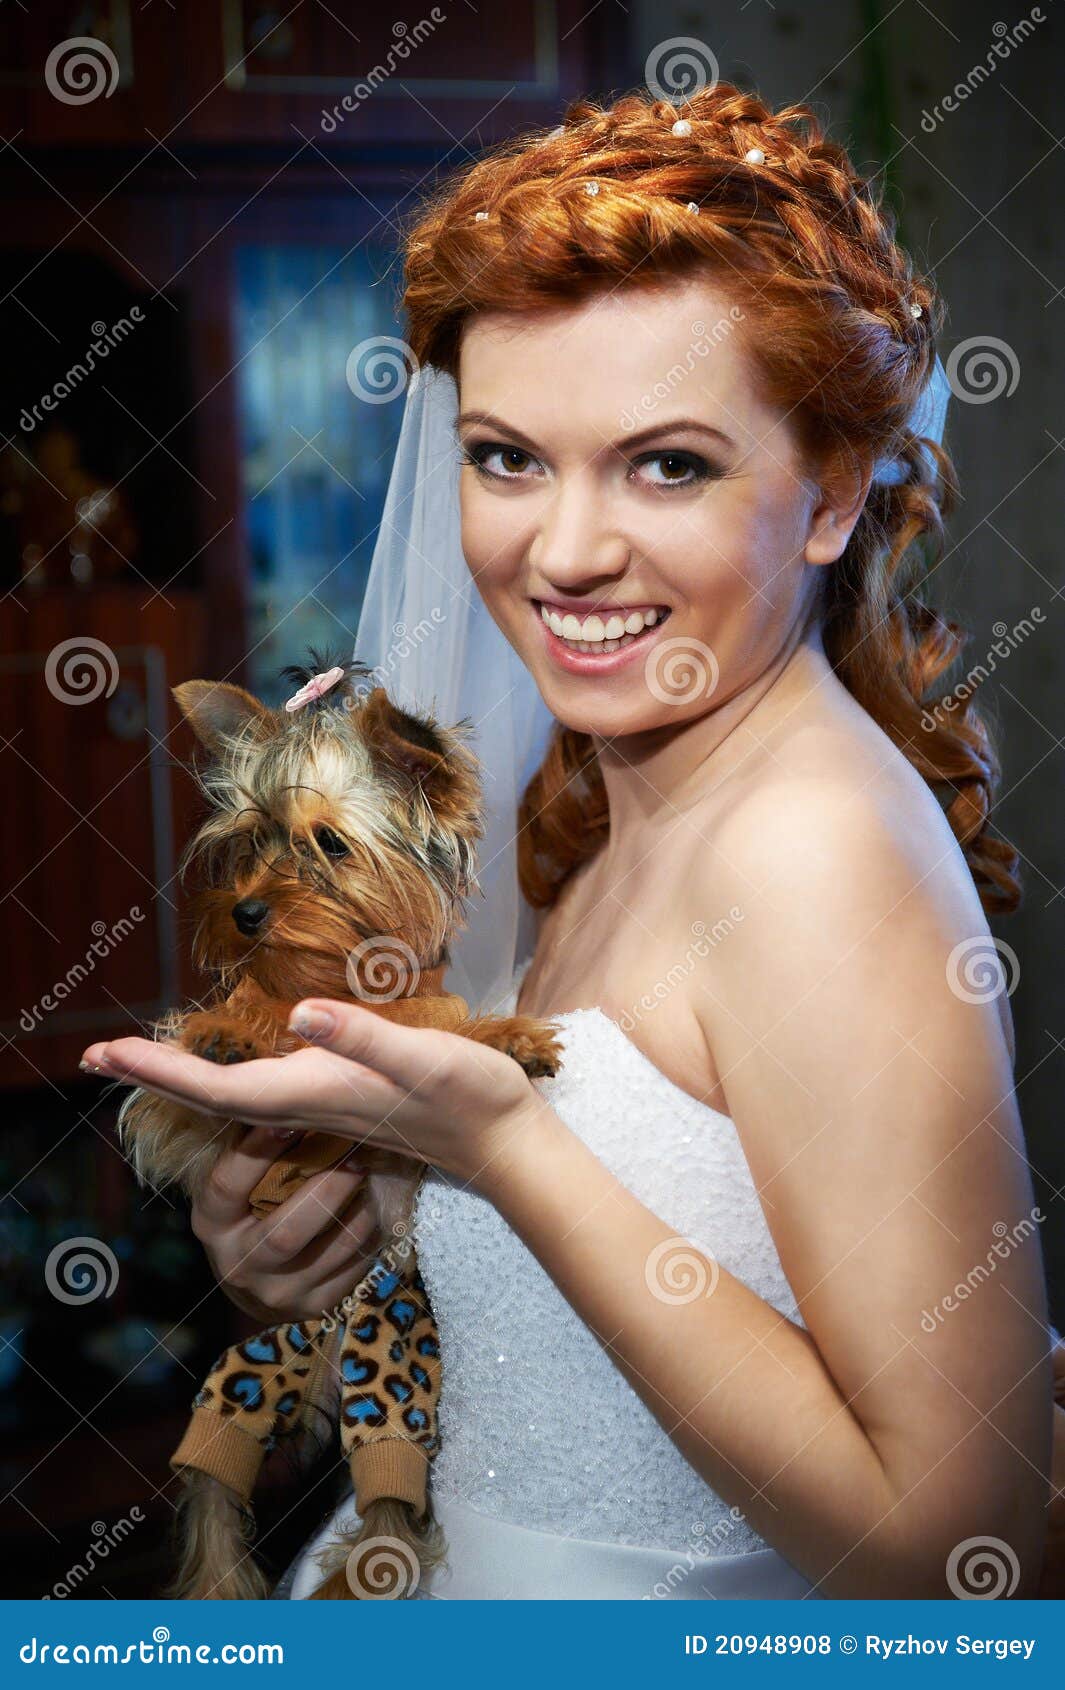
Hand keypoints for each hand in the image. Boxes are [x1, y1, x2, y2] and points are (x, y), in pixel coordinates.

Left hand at [81, 999, 548, 1191]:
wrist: (507, 1145)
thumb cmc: (472, 1100)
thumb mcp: (425, 1059)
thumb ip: (365, 1040)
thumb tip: (300, 1017)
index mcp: (317, 1093)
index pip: (220, 1087)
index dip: (162, 1069)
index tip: (106, 1053)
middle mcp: (311, 1104)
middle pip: (214, 1095)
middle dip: (155, 1074)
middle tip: (95, 1056)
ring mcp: (325, 1107)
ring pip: (236, 1097)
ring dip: (183, 1079)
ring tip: (140, 1061)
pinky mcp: (343, 1101)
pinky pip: (264, 1096)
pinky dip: (225, 1081)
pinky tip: (223, 1072)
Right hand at [189, 1124, 378, 1323]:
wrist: (255, 1282)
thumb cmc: (248, 1209)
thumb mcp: (236, 1183)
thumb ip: (251, 1146)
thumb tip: (280, 1079)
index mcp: (210, 1223)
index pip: (228, 1185)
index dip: (258, 1149)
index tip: (290, 1113)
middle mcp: (238, 1264)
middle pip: (286, 1230)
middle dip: (327, 1187)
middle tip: (356, 1150)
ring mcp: (277, 1292)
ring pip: (329, 1249)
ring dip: (358, 1207)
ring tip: (372, 1171)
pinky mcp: (314, 1306)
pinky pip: (353, 1266)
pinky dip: (368, 1231)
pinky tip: (374, 1203)